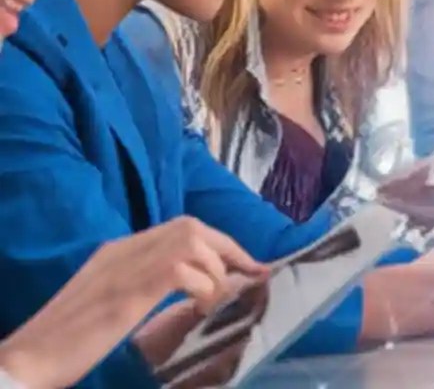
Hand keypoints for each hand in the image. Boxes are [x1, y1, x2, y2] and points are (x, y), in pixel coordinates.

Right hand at [0, 218, 263, 388]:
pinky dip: (203, 287)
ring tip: (211, 302)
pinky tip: (199, 308)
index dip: (221, 243)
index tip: (248, 264)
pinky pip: (183, 271)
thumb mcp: (113, 302)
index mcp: (118, 250)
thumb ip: (146, 287)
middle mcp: (124, 249)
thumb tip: (193, 288)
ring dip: (216, 272)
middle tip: (251, 274)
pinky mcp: (128, 291)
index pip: (181, 229)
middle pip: (192, 227)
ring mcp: (125, 266)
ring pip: (194, 243)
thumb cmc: (70, 339)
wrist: (32, 355)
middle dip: (230, 248)